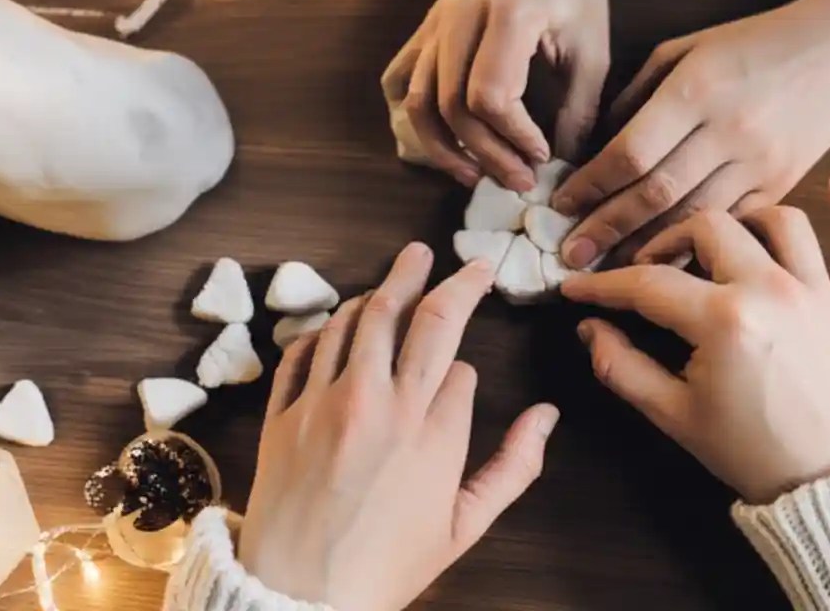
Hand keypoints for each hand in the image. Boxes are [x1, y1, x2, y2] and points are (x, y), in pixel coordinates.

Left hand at [238, 243, 559, 609]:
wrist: (298, 597)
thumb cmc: (387, 566)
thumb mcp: (465, 526)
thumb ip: (514, 467)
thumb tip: (547, 415)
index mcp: (433, 431)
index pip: (457, 360)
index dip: (464, 359)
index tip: (461, 369)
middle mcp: (382, 403)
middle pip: (416, 315)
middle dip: (438, 277)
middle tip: (441, 254)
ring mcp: (326, 403)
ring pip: (356, 320)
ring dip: (380, 290)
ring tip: (395, 274)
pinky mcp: (283, 414)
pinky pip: (302, 351)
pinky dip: (322, 329)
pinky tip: (336, 324)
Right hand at [382, 0, 608, 190]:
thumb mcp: (591, 40)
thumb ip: (579, 105)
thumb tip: (564, 162)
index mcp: (508, 14)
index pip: (490, 95)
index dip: (513, 137)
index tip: (542, 155)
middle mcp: (460, 18)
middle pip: (452, 106)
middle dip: (485, 154)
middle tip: (520, 181)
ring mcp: (435, 24)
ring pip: (419, 101)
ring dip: (444, 149)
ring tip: (475, 176)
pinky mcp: (425, 30)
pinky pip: (401, 81)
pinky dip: (414, 119)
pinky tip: (442, 142)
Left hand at [551, 0, 829, 268]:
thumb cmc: (754, 43)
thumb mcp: (686, 49)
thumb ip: (637, 96)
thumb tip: (595, 147)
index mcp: (697, 90)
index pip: (630, 151)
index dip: (591, 184)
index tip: (560, 205)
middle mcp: (728, 131)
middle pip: (655, 193)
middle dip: (606, 228)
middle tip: (568, 254)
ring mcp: (759, 164)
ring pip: (692, 219)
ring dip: (643, 248)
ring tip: (604, 269)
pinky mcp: (781, 186)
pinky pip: (729, 227)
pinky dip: (692, 249)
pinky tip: (660, 265)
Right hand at [561, 173, 829, 501]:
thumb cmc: (749, 452)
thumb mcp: (673, 415)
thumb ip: (622, 368)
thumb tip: (590, 331)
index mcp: (724, 319)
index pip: (648, 283)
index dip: (603, 284)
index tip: (576, 287)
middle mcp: (772, 289)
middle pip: (710, 227)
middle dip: (669, 241)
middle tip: (650, 271)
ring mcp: (817, 292)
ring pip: (779, 220)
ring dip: (742, 220)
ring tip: (718, 242)